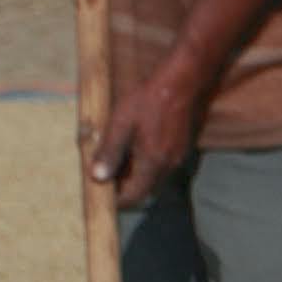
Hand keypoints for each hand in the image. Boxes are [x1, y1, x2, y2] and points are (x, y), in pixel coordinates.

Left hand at [93, 57, 206, 206]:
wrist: (183, 81)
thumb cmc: (148, 99)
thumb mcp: (121, 123)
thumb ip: (110, 152)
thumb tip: (98, 178)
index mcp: (153, 161)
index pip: (135, 195)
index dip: (118, 200)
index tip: (103, 195)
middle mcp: (169, 164)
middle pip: (146, 188)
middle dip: (126, 186)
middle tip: (105, 172)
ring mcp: (179, 156)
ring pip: (155, 176)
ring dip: (137, 174)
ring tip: (117, 156)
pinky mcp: (183, 147)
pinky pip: (162, 164)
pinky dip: (147, 163)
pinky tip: (136, 145)